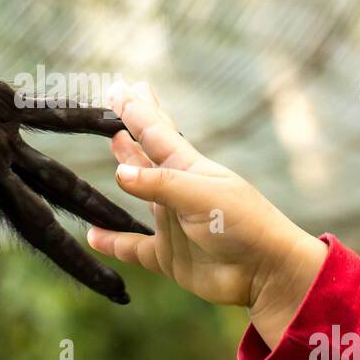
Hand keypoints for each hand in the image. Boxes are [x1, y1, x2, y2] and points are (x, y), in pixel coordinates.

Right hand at [86, 81, 327, 344]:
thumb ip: (159, 184)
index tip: (120, 87)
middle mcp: (177, 191)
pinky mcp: (168, 255)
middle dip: (133, 124)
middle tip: (118, 98)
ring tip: (113, 145)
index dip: (137, 109)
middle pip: (148, 151)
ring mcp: (172, 222)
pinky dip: (113, 241)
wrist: (266, 272)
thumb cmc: (244, 224)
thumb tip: (118, 173)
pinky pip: (133, 247)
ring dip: (125, 169)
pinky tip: (93, 234)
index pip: (156, 131)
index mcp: (189, 169)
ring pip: (140, 192)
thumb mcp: (201, 196)